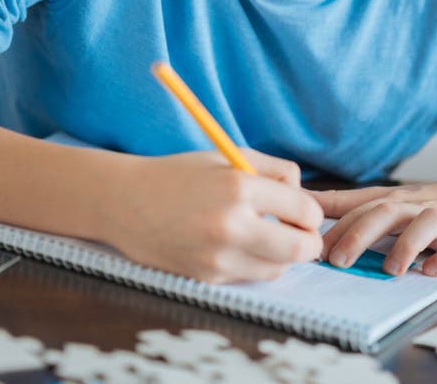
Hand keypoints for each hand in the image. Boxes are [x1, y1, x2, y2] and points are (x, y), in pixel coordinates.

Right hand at [105, 149, 323, 283]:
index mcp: (239, 187)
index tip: (302, 210)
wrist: (126, 202)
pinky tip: (237, 244)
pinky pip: (250, 277)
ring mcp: (218, 257)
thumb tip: (305, 194)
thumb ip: (274, 170)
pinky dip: (254, 264)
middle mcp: (231, 225)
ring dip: (281, 255)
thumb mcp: (229, 157)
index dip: (310, 212)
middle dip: (308, 241)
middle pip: (301, 250)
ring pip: (279, 269)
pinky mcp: (207, 279)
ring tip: (263, 234)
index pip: (304, 210)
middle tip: (298, 231)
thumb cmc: (181, 174)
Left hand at [309, 167, 436, 276]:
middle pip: (386, 211)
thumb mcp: (388, 200)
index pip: (361, 208)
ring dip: (406, 244)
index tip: (314, 248)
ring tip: (390, 269)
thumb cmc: (427, 205)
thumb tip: (302, 202)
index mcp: (395, 200)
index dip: (337, 227)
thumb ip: (347, 204)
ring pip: (426, 223)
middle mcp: (417, 206)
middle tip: (338, 260)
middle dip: (360, 234)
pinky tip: (432, 270)